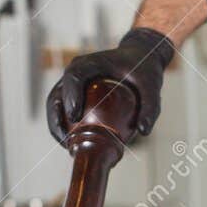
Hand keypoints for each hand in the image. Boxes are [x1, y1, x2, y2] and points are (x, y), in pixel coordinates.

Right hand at [46, 27, 174, 144]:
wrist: (138, 59)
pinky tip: (71, 144)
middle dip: (56, 118)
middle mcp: (76, 70)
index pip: (74, 76)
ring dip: (56, 126)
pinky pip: (61, 110)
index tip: (74, 116)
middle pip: (57, 93)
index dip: (71, 95)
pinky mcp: (73, 93)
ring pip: (54, 104)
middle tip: (67, 141)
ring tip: (67, 146)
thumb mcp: (151, 85)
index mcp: (91, 63)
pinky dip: (62, 126)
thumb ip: (151, 106)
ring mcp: (71, 82)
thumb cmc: (143, 70)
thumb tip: (144, 131)